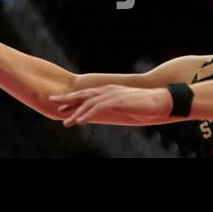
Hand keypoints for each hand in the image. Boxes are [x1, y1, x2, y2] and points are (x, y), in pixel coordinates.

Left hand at [48, 85, 173, 126]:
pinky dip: (88, 113)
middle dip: (67, 99)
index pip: (86, 94)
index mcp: (108, 90)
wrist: (161, 100)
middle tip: (51, 101)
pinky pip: (99, 108)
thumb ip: (113, 107)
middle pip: (83, 94)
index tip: (60, 104)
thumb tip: (105, 112)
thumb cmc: (145, 105)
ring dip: (75, 112)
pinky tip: (80, 120)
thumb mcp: (125, 106)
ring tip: (65, 121)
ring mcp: (112, 95)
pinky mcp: (117, 101)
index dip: (73, 99)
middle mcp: (107, 90)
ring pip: (88, 103)